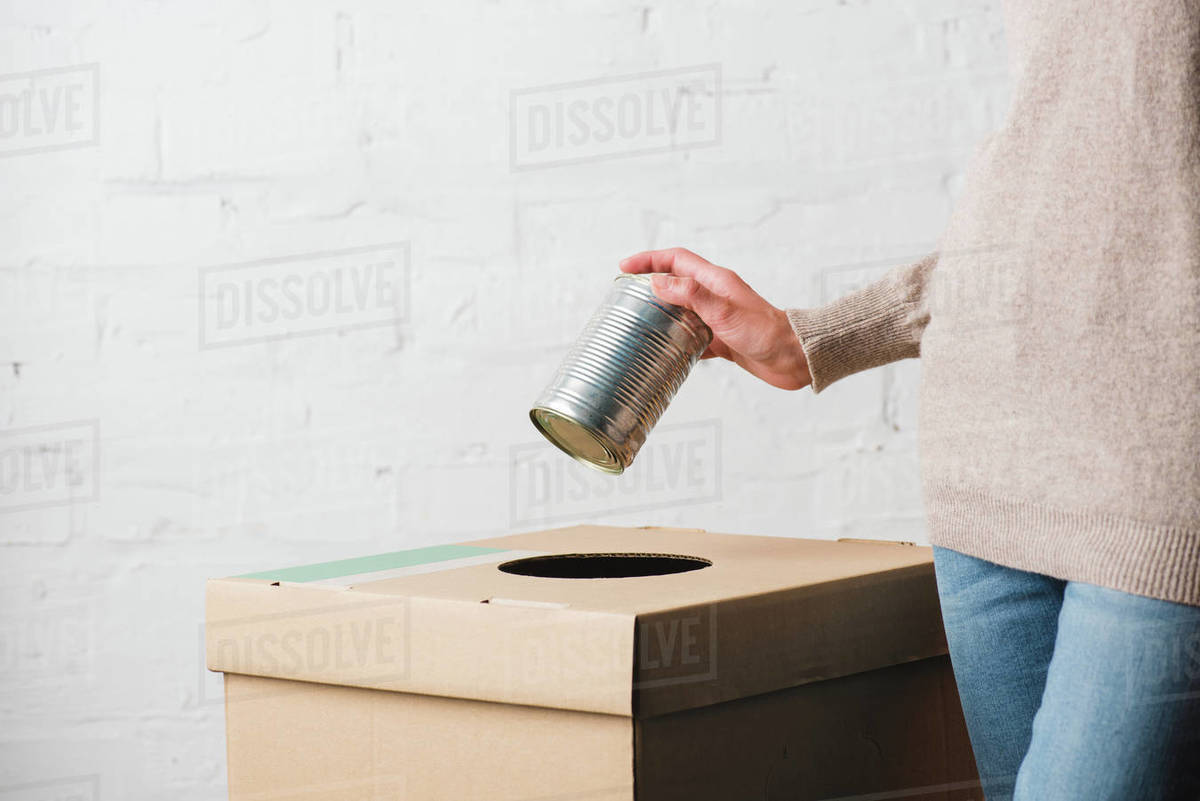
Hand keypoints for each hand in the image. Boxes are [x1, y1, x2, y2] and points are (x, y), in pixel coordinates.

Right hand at [619, 248, 810, 390]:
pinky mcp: (722, 339)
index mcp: (715, 281)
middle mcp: (715, 296)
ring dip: (662, 314)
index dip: (649, 260)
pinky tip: (668, 353)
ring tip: (640, 324)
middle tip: (626, 297)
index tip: (625, 268)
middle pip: (675, 282)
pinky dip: (678, 341)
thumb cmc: (765, 332)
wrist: (794, 357)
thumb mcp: (723, 310)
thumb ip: (690, 294)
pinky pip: (693, 336)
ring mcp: (718, 318)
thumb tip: (657, 282)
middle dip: (650, 285)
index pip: (675, 260)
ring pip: (682, 310)